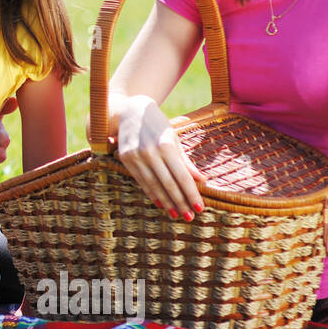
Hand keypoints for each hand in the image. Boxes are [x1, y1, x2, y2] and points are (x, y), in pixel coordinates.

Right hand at [113, 94, 206, 218]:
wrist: (130, 111)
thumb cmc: (158, 125)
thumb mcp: (174, 139)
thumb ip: (186, 161)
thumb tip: (201, 179)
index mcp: (166, 145)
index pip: (182, 176)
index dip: (191, 193)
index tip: (199, 208)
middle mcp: (150, 152)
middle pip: (168, 184)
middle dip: (180, 202)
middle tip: (189, 217)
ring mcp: (136, 156)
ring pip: (154, 185)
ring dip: (166, 202)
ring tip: (176, 214)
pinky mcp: (126, 159)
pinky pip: (141, 181)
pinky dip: (152, 193)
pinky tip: (160, 203)